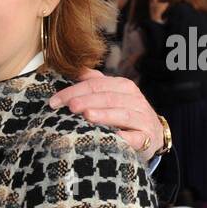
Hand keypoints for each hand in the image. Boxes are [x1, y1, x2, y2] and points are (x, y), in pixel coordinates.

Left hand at [47, 67, 161, 160]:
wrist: (153, 134)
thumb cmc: (125, 114)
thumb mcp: (112, 95)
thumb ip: (95, 82)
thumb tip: (76, 69)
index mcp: (123, 86)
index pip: (96, 85)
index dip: (74, 91)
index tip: (54, 101)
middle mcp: (134, 100)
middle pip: (108, 98)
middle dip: (87, 101)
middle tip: (70, 106)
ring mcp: (142, 118)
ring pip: (123, 114)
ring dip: (105, 115)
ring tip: (87, 116)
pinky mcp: (147, 138)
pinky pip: (137, 137)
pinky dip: (126, 137)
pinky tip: (115, 137)